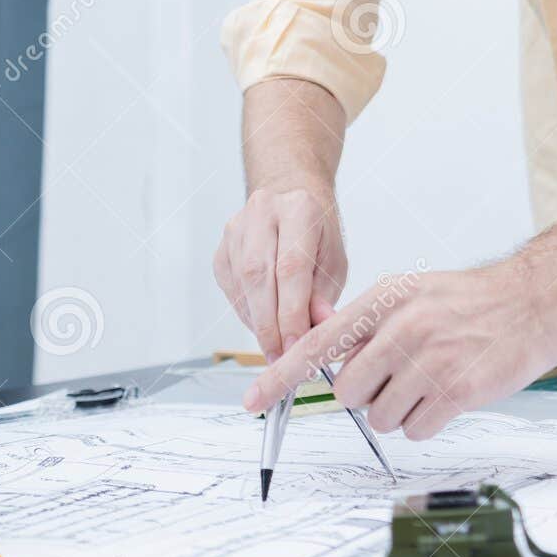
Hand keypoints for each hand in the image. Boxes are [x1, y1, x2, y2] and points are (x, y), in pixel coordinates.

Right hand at [213, 186, 346, 362]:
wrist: (291, 198)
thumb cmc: (317, 232)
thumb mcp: (334, 260)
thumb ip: (323, 296)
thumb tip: (313, 333)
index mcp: (298, 209)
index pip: (291, 267)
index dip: (291, 313)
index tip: (296, 347)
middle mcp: (263, 212)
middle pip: (259, 277)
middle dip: (271, 325)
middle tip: (282, 358)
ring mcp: (237, 228)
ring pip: (242, 285)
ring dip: (258, 323)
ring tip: (275, 346)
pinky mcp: (222, 248)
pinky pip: (231, 289)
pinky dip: (247, 314)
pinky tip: (262, 324)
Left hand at [242, 259, 556, 438]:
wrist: (533, 301)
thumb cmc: (471, 302)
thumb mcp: (412, 294)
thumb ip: (370, 325)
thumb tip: (332, 366)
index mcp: (384, 300)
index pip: (318, 344)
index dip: (281, 377)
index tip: (253, 401)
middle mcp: (401, 327)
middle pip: (349, 393)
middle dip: (368, 396)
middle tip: (401, 377)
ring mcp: (429, 360)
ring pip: (381, 417)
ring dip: (402, 410)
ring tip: (433, 380)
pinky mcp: (456, 391)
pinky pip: (416, 429)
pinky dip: (428, 421)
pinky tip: (451, 392)